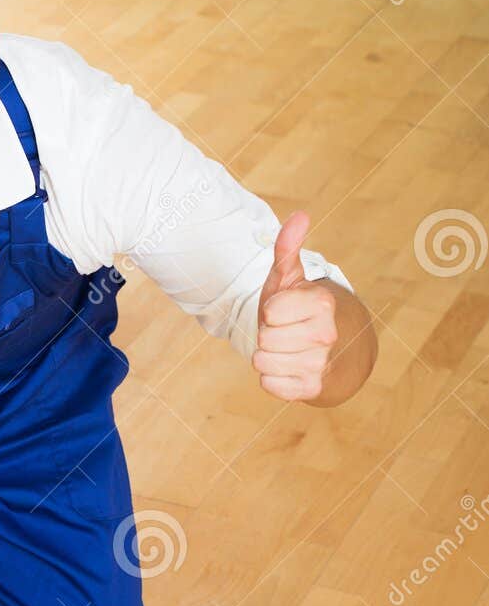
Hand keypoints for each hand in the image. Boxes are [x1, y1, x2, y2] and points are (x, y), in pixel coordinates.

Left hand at [252, 210, 337, 401]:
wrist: (343, 353)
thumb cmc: (308, 312)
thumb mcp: (296, 279)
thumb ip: (288, 249)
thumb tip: (300, 216)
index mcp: (322, 304)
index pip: (268, 312)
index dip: (270, 312)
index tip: (286, 312)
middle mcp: (325, 335)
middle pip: (263, 339)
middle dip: (268, 335)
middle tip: (286, 332)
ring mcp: (319, 364)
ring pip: (262, 362)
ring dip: (269, 356)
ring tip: (289, 349)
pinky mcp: (312, 389)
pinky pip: (268, 384)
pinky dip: (273, 378)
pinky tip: (290, 368)